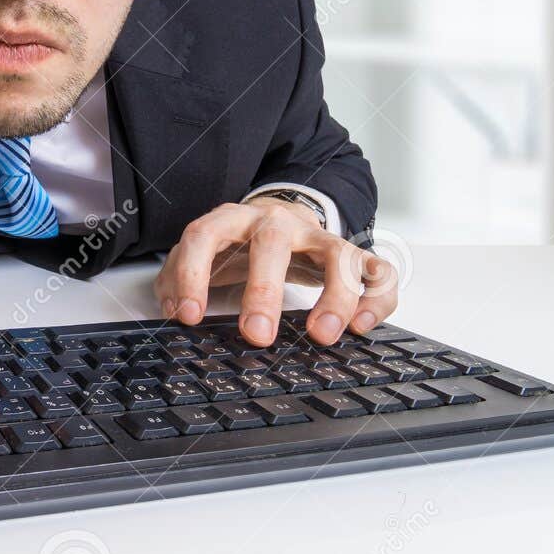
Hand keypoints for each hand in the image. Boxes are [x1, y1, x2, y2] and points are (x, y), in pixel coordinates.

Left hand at [152, 198, 397, 345]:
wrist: (280, 217)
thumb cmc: (236, 245)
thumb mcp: (202, 255)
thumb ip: (177, 277)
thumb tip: (175, 307)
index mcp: (232, 219)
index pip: (205, 236)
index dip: (193, 274)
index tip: (189, 316)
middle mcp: (277, 222)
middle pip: (272, 243)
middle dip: (264, 290)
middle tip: (257, 335)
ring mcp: (318, 236)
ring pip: (336, 253)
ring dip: (334, 295)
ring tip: (322, 335)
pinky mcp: (351, 254)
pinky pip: (378, 270)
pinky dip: (376, 297)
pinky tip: (360, 325)